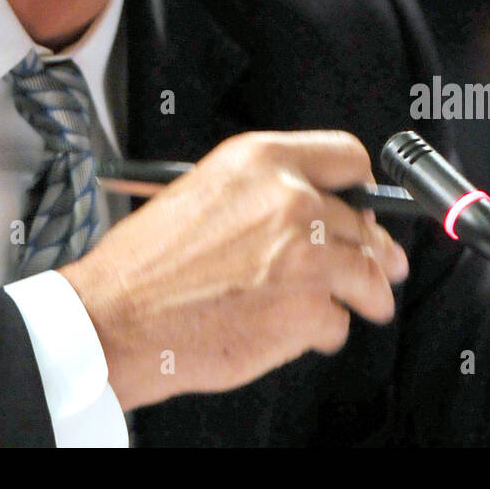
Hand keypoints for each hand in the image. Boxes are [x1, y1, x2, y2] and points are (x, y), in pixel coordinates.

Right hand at [58, 130, 408, 410]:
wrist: (120, 315)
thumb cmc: (150, 260)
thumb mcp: (207, 190)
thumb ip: (268, 193)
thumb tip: (325, 212)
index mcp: (263, 160)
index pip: (347, 157)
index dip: (359, 185)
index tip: (364, 204)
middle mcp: (292, 201)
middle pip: (365, 223)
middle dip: (369, 252)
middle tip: (369, 269)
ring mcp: (306, 258)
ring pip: (369, 277)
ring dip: (362, 295)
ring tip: (348, 304)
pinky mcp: (308, 311)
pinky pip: (339, 323)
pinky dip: (320, 332)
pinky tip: (285, 327)